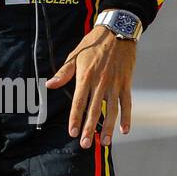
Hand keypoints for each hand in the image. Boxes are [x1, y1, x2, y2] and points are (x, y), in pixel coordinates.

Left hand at [46, 25, 135, 147]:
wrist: (117, 30)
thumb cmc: (93, 44)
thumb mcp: (75, 55)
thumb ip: (63, 72)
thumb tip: (49, 85)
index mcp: (85, 76)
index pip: (79, 102)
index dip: (75, 118)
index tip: (71, 132)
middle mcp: (100, 82)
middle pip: (94, 110)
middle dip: (89, 129)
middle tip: (85, 144)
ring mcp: (115, 84)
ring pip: (111, 110)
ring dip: (108, 128)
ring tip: (104, 143)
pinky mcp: (126, 83)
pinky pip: (127, 103)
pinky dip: (127, 117)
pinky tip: (124, 130)